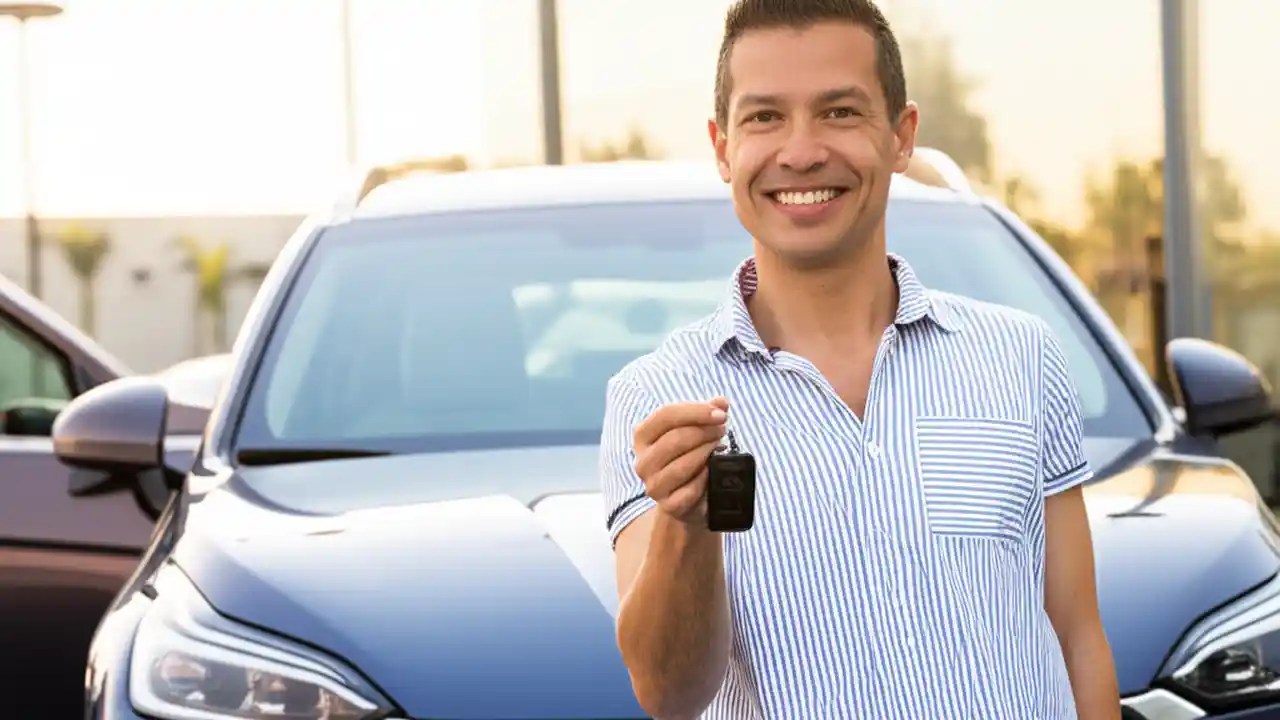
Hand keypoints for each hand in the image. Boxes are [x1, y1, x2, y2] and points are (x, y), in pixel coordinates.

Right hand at [632, 397, 728, 524]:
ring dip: (706, 453)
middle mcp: (643, 462)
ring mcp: (654, 486)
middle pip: (675, 439)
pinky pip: (691, 490)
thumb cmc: (688, 457)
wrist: (687, 500)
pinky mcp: (669, 506)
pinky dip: (705, 478)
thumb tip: (721, 401)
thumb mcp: (694, 431)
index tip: (720, 413)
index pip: (665, 416)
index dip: (695, 412)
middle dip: (704, 432)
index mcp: (643, 436)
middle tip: (722, 430)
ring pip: (683, 465)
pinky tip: (711, 471)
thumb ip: (706, 414)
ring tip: (718, 446)